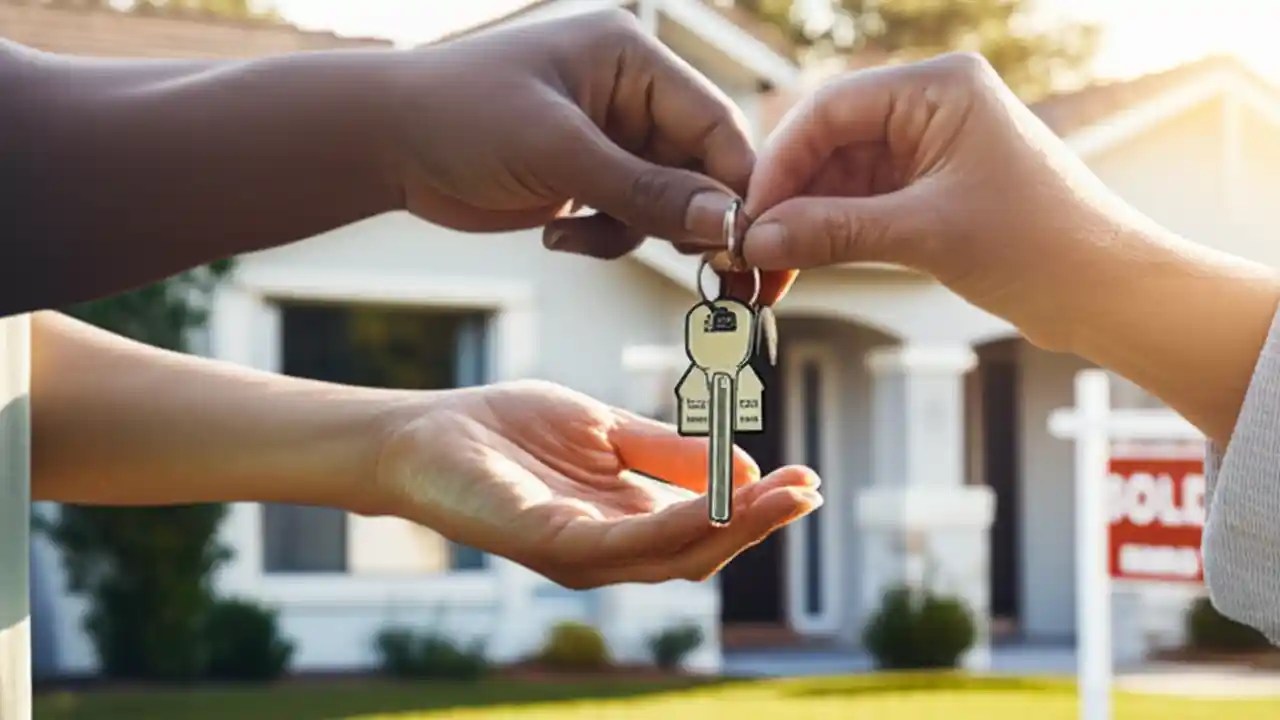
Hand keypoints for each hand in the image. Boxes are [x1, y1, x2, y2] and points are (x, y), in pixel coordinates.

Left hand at [371, 380, 822, 587]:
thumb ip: (665, 450)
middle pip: (699, 550)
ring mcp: (582, 553)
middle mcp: (609, 549)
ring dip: (733, 528)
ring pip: (673, 554)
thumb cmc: (508, 429)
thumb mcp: (605, 428)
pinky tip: (718, 500)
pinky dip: (678, 524)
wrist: (429, 429)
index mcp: (625, 519)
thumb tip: (742, 466)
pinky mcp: (550, 543)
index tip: (804, 479)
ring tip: (782, 497)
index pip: (702, 527)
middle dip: (758, 523)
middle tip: (808, 490)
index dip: (756, 508)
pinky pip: (626, 542)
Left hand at [389, 10, 751, 259]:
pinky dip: (604, 237)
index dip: (735, 186)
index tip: (743, 243)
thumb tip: (727, 224)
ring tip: (577, 234)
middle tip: (705, 273)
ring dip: (636, 232)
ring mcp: (611, 137)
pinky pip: (630, 218)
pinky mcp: (590, 175)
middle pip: (700, 167)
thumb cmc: (460, 117)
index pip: (714, 124)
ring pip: (668, 202)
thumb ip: (645, 190)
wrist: (385, 143)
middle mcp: (631, 93)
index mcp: (633, 57)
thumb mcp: (558, 152)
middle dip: (691, 218)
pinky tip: (556, 233)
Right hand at [742, 53, 1149, 349]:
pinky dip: (829, 232)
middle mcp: (931, 106)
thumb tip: (758, 240)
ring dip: (802, 220)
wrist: (1108, 292)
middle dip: (786, 197)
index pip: (831, 109)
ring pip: (838, 176)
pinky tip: (800, 262)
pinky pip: (860, 202)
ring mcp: (928, 147)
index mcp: (939, 87)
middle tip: (748, 248)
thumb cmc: (1044, 245)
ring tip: (768, 267)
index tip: (749, 215)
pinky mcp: (929, 188)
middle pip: (828, 142)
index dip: (781, 163)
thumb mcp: (925, 234)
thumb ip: (833, 232)